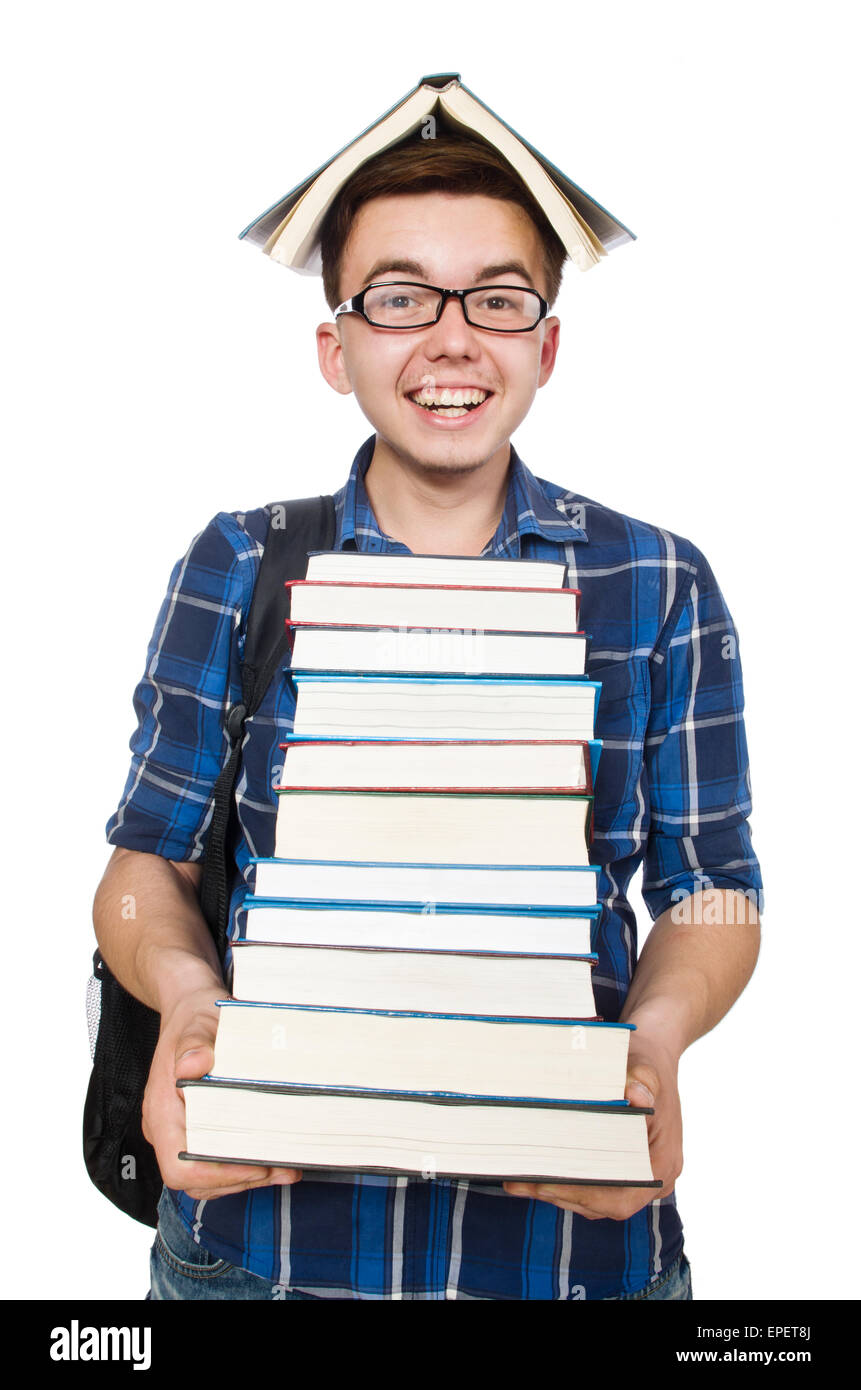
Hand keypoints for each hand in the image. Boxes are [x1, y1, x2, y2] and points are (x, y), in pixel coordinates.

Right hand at [142, 983, 302, 1199]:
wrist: (191, 1005)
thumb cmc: (195, 1015)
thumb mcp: (199, 1022)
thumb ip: (195, 1043)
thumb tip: (193, 1065)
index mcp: (162, 1108)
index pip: (179, 1164)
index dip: (215, 1174)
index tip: (253, 1165)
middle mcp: (167, 1125)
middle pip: (198, 1177)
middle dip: (241, 1178)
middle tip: (282, 1168)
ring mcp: (181, 1128)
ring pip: (209, 1174)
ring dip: (246, 1175)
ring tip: (286, 1167)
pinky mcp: (197, 1125)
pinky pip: (216, 1156)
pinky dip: (244, 1162)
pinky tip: (274, 1154)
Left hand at [502, 1035, 682, 1219]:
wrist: (653, 1056)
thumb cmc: (647, 1062)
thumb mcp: (645, 1065)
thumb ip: (642, 1080)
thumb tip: (635, 1094)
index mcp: (663, 1161)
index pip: (622, 1197)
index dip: (584, 1196)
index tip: (548, 1184)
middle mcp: (652, 1177)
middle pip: (602, 1203)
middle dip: (559, 1195)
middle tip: (518, 1182)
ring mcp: (636, 1176)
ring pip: (593, 1198)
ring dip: (555, 1191)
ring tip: (515, 1179)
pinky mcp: (619, 1168)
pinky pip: (592, 1184)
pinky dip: (563, 1180)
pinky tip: (530, 1171)